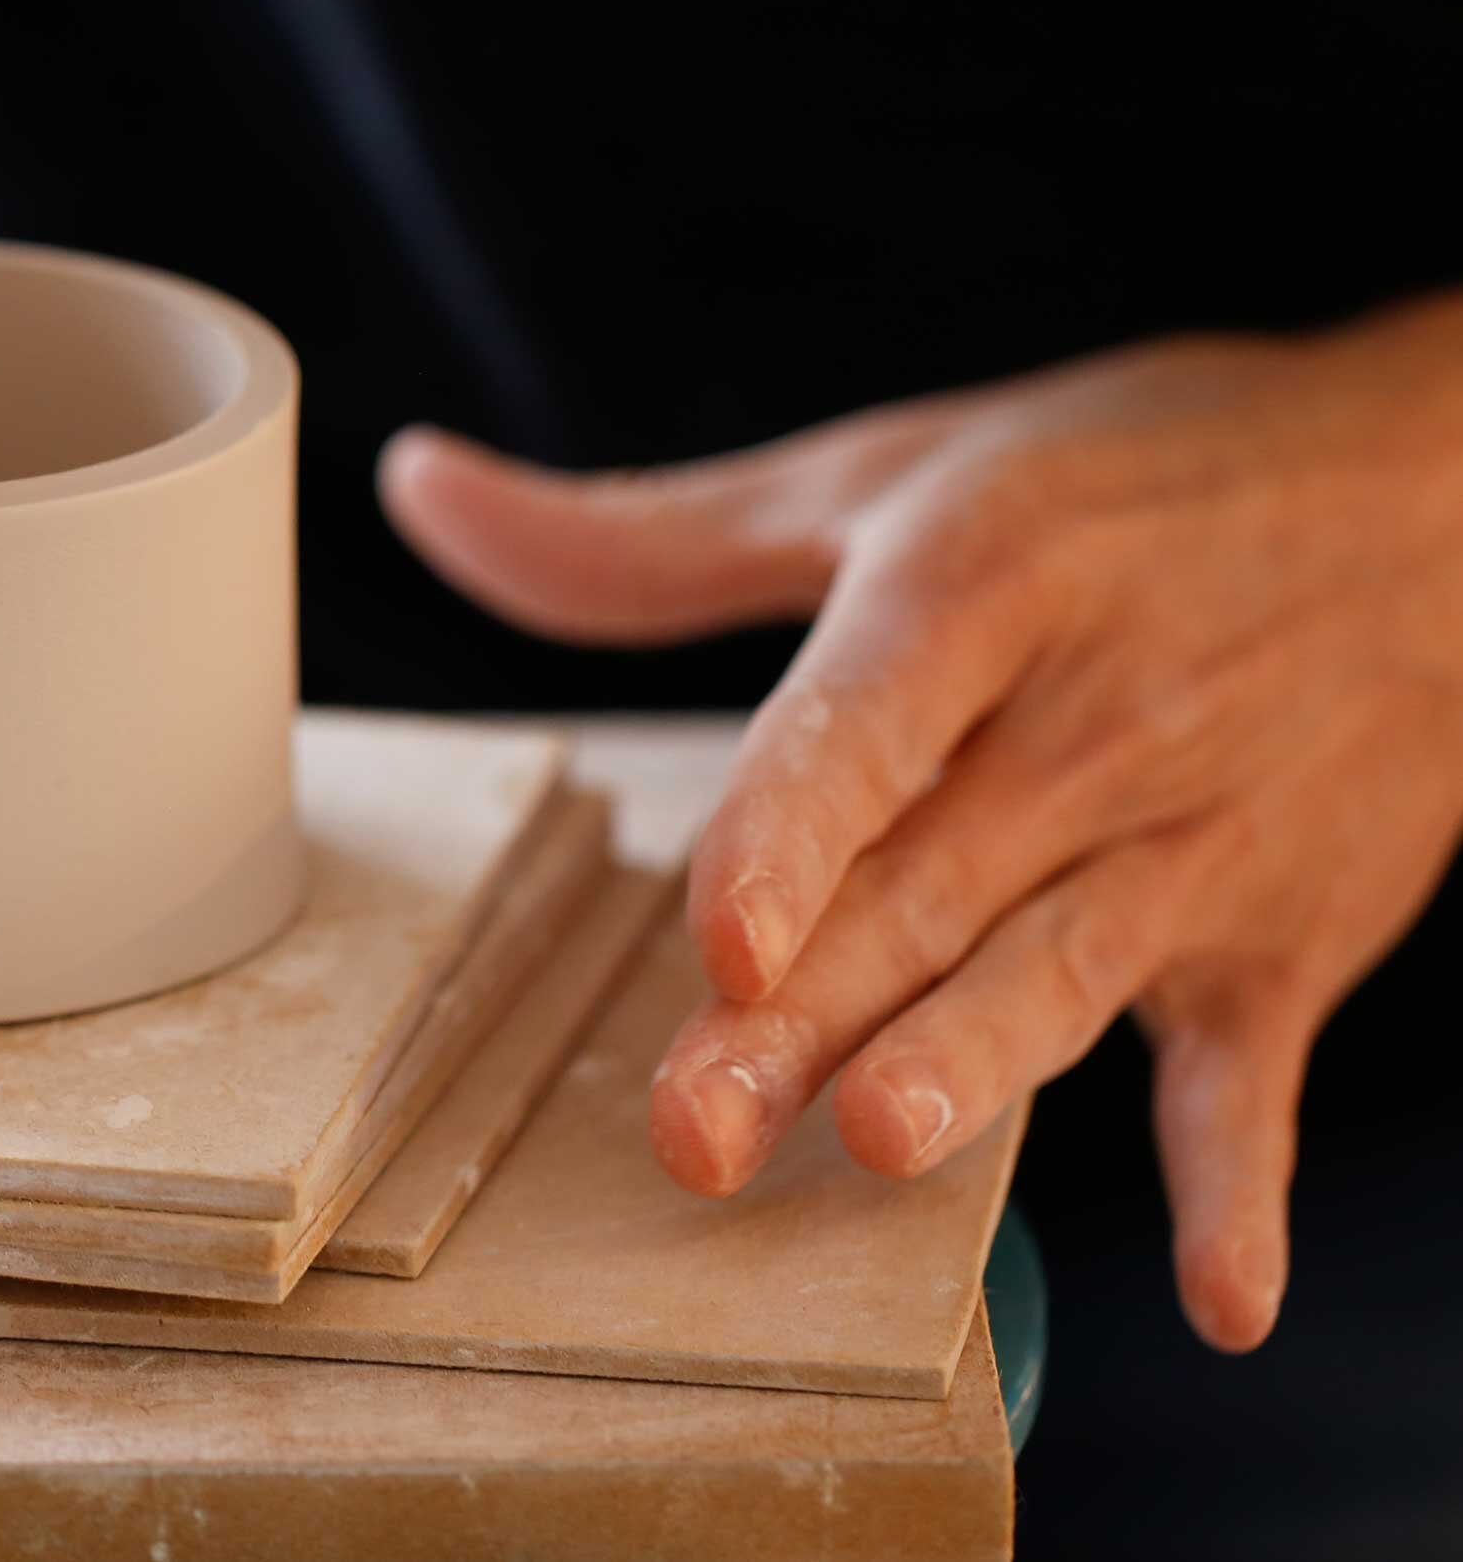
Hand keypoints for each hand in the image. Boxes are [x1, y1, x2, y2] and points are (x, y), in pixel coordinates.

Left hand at [380, 304, 1462, 1350]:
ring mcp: (1190, 842)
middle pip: (920, 889)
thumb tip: (420, 493)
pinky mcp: (1279, 934)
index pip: (863, 727)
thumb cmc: (1118, 485)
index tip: (731, 939)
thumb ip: (645, 537)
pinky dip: (1244, 1182)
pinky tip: (1226, 1300)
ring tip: (889, 1140)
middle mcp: (1085, 725)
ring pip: (1054, 972)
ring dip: (977, 1066)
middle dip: (808, 1016)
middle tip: (696, 1131)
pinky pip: (1251, 1071)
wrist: (1436, 494)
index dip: (793, 832)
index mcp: (974, 593)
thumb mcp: (880, 480)